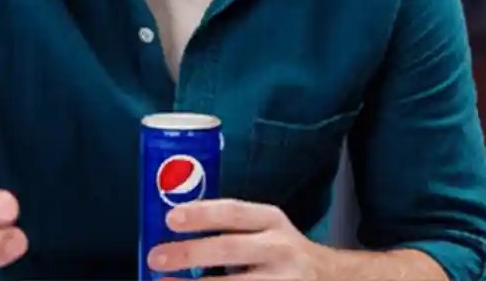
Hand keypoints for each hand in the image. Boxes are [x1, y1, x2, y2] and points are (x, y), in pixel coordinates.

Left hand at [146, 199, 328, 280]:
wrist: (329, 278)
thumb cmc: (282, 251)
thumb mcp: (266, 228)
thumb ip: (229, 227)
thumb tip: (172, 233)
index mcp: (272, 221)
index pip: (234, 212)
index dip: (201, 214)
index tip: (170, 219)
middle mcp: (280, 249)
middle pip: (230, 250)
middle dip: (189, 254)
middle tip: (156, 257)